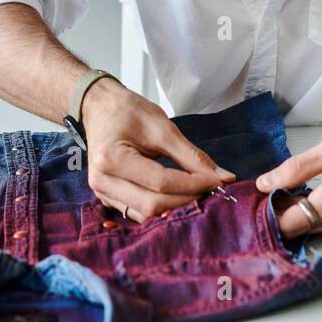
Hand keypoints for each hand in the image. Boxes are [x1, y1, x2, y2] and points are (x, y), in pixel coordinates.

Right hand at [81, 78, 236, 221]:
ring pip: (146, 214)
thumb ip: (191, 155)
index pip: (160, 182)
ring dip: (175, 208)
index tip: (218, 181)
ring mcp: (102, 193)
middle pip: (153, 205)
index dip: (193, 184)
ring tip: (197, 193)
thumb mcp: (162, 126)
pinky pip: (138, 213)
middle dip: (187, 200)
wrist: (99, 107)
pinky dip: (161, 208)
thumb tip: (222, 177)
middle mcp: (102, 181)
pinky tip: (178, 197)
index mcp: (112, 158)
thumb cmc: (127, 111)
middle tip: (211, 189)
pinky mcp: (107, 198)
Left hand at [256, 129, 321, 238]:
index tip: (253, 201)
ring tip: (284, 191)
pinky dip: (312, 213)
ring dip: (294, 213)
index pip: (289, 224)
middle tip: (264, 193)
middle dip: (278, 214)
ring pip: (310, 227)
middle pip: (297, 228)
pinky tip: (306, 195)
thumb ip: (297, 168)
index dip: (267, 215)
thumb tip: (265, 184)